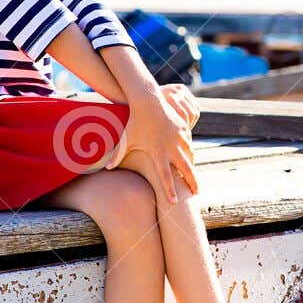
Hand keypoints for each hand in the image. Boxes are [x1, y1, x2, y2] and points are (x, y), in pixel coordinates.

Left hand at [108, 90, 198, 209]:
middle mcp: (171, 146)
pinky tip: (191, 157)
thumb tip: (106, 168)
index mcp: (158, 152)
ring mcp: (179, 137)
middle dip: (192, 182)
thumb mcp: (125, 139)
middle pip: (185, 169)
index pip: (165, 176)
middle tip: (196, 194)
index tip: (174, 202)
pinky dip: (191, 151)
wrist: (147, 100)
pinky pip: (189, 142)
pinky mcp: (183, 128)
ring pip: (189, 155)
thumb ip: (117, 155)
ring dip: (192, 167)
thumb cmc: (134, 121)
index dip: (170, 190)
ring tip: (194, 177)